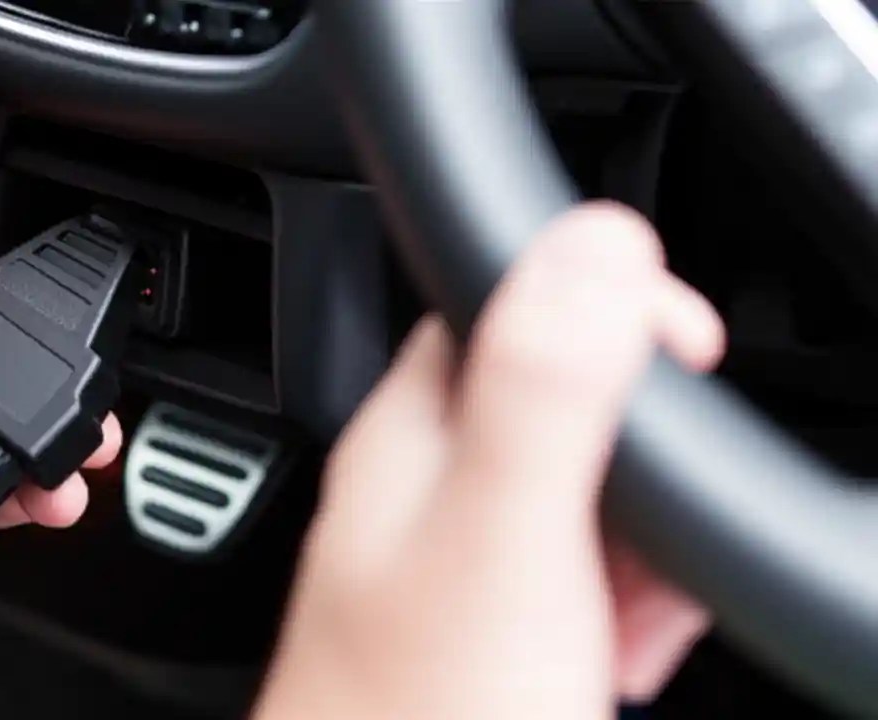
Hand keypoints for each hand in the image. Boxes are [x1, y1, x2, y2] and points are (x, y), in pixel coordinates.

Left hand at [255, 203, 721, 719]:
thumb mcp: (502, 534)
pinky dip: (629, 606)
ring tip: (634, 613)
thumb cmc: (423, 715)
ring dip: (644, 540)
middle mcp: (431, 491)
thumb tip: (590, 243)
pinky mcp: (497, 632)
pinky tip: (620, 653)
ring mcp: (465, 564)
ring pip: (586, 495)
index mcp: (415, 439)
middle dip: (641, 448)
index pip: (498, 299)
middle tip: (660, 520)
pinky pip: (587, 582)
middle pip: (560, 397)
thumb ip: (543, 388)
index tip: (677, 348)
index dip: (598, 298)